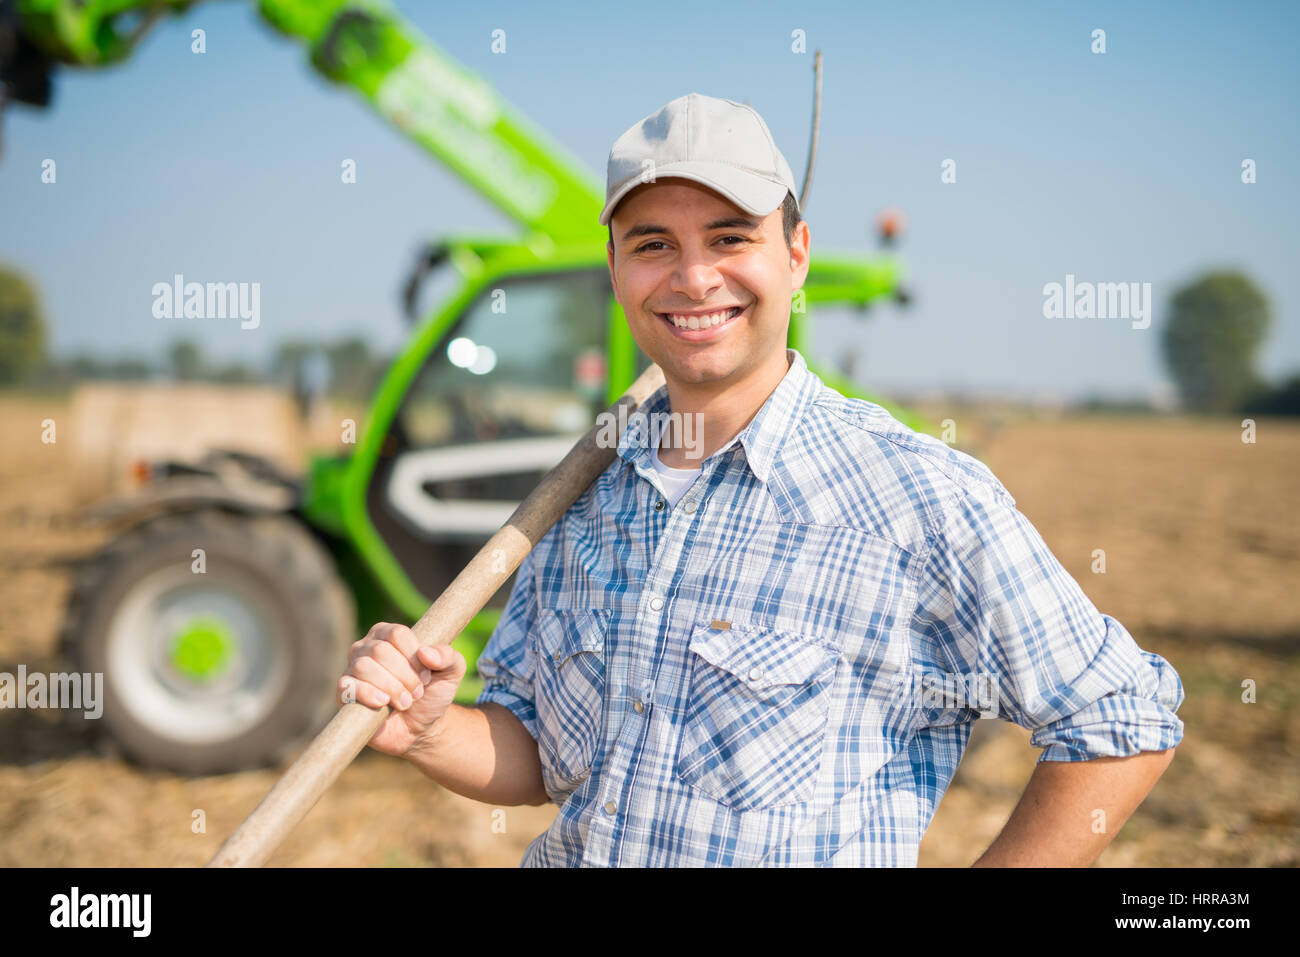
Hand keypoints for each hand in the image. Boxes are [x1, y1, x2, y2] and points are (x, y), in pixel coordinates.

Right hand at [338, 622, 466, 757]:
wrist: (420, 727)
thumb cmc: (432, 692)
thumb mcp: (451, 672)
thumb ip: (447, 656)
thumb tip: (425, 652)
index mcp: (389, 635)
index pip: (397, 634)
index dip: (413, 656)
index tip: (426, 674)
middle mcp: (367, 647)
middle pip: (380, 651)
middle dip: (405, 676)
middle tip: (417, 692)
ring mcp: (353, 670)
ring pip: (364, 667)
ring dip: (391, 688)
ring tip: (405, 703)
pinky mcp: (344, 693)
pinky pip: (347, 686)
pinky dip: (369, 695)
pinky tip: (383, 703)